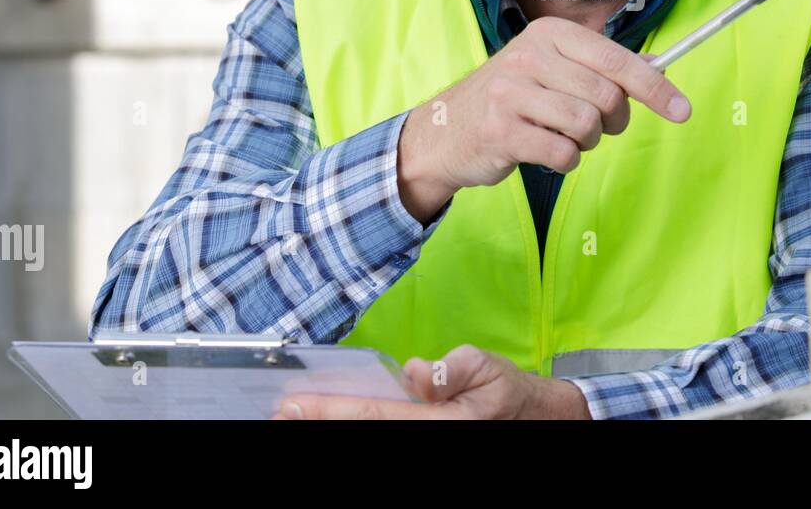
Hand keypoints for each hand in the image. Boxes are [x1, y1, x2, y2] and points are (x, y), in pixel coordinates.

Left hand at [273, 344, 591, 418]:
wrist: (531, 418)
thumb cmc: (505, 391)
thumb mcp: (486, 367)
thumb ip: (451, 369)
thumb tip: (415, 372)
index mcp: (440, 421)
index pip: (376, 416)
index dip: (332, 410)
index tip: (295, 405)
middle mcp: (427, 436)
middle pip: (364, 432)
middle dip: (319, 423)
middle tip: (279, 414)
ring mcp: (422, 442)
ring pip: (370, 437)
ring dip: (332, 427)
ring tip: (292, 418)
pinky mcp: (422, 439)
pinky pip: (382, 434)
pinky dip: (353, 425)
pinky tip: (328, 419)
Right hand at [396, 16, 689, 220]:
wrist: (445, 131)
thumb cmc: (513, 100)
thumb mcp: (553, 70)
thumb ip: (601, 71)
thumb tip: (659, 79)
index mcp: (549, 33)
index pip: (617, 60)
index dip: (655, 88)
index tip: (683, 111)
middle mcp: (529, 56)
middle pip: (606, 97)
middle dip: (611, 121)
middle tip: (593, 127)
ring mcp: (510, 93)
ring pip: (586, 125)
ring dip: (585, 142)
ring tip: (562, 136)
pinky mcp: (499, 130)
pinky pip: (563, 153)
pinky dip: (564, 161)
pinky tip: (543, 151)